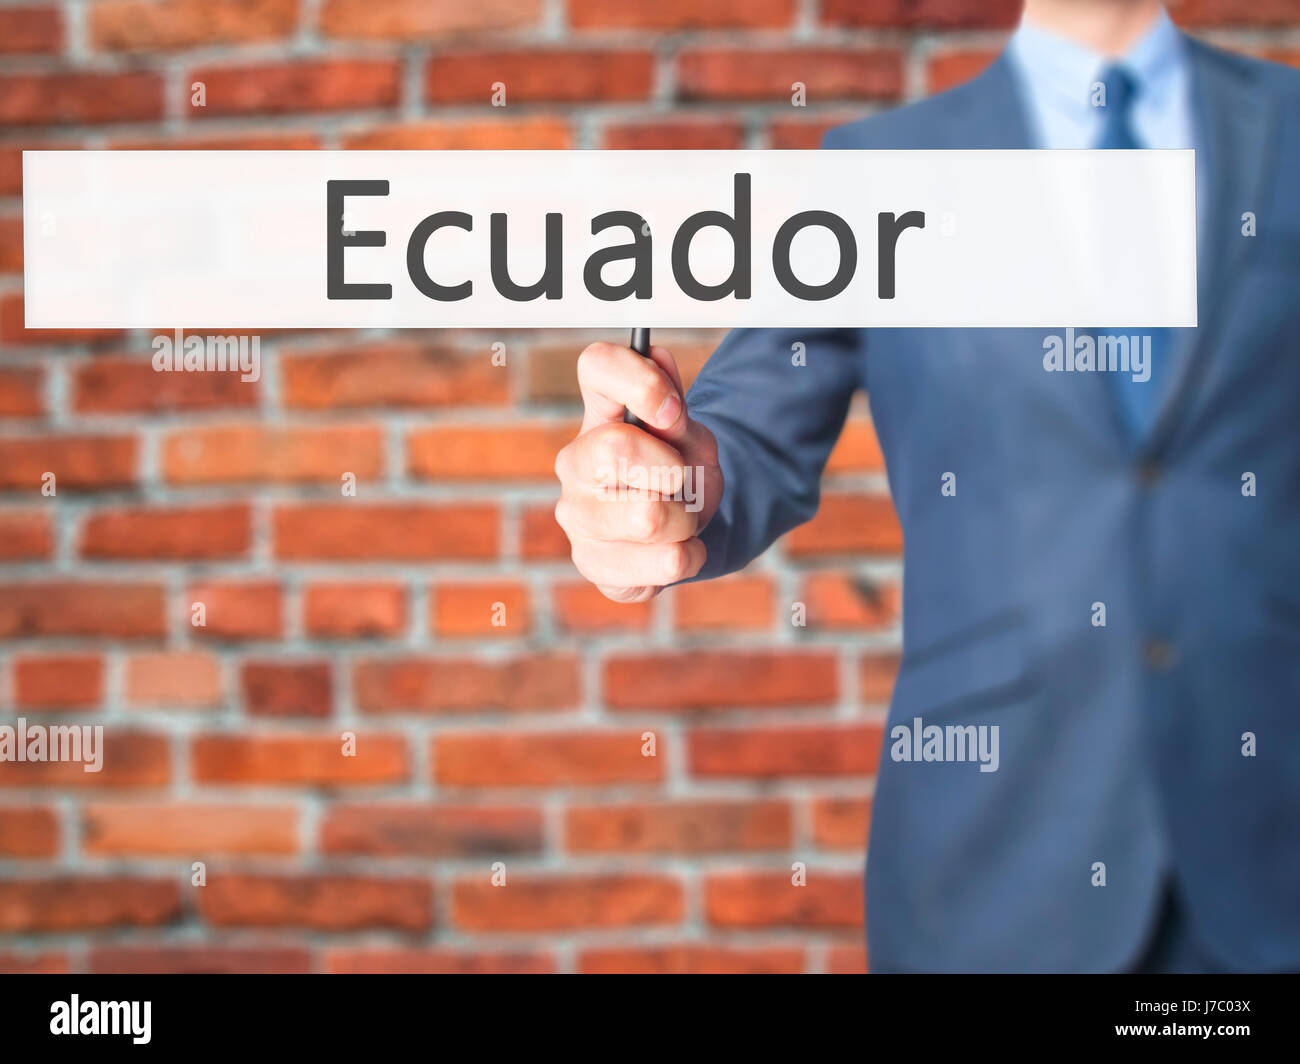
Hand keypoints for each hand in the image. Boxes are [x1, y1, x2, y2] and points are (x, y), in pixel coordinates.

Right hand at [554, 342, 722, 602]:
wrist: (681, 532)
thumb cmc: (678, 474)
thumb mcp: (688, 436)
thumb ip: (674, 404)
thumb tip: (656, 355)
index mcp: (598, 415)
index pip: (597, 366)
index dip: (640, 383)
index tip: (673, 414)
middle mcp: (574, 462)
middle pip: (616, 447)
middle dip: (672, 469)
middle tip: (680, 481)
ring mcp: (576, 516)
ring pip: (648, 516)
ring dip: (687, 519)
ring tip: (680, 519)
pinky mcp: (592, 564)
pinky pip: (664, 563)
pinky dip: (690, 556)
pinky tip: (676, 550)